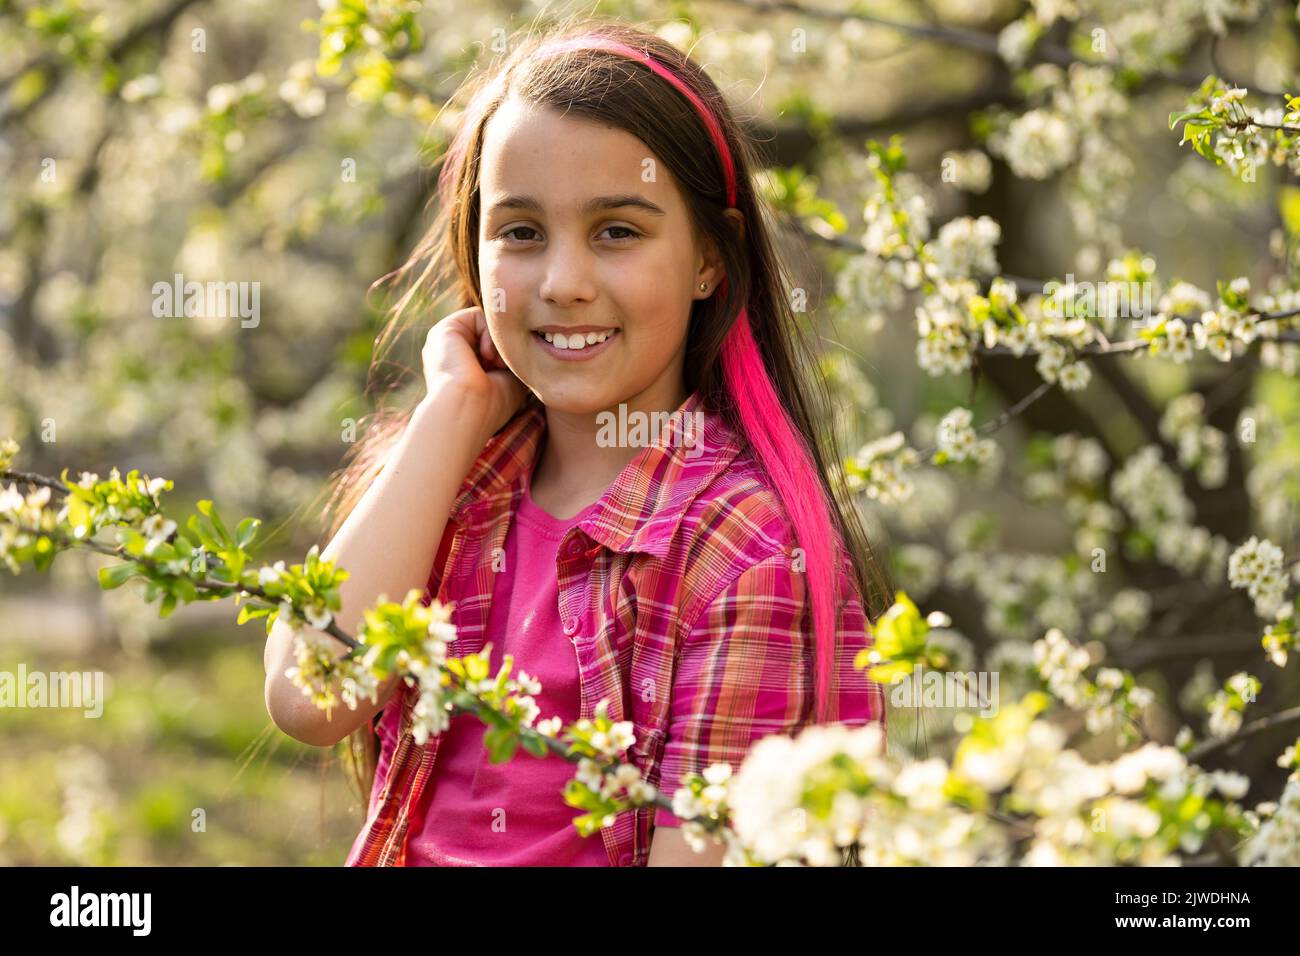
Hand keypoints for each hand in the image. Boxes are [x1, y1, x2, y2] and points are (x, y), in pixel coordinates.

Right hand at [421, 306, 529, 437]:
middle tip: (502, 368)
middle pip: (491, 335)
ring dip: (498, 342)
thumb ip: (513, 358)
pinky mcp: (444, 330)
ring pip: (486, 325)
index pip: (494, 349)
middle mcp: (452, 355)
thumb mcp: (510, 379)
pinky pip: (477, 315)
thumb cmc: (492, 404)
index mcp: (463, 370)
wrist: (467, 408)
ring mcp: (446, 343)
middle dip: (504, 348)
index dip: (509, 357)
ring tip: (495, 364)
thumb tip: (525, 338)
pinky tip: (487, 355)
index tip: (511, 375)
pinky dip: (490, 333)